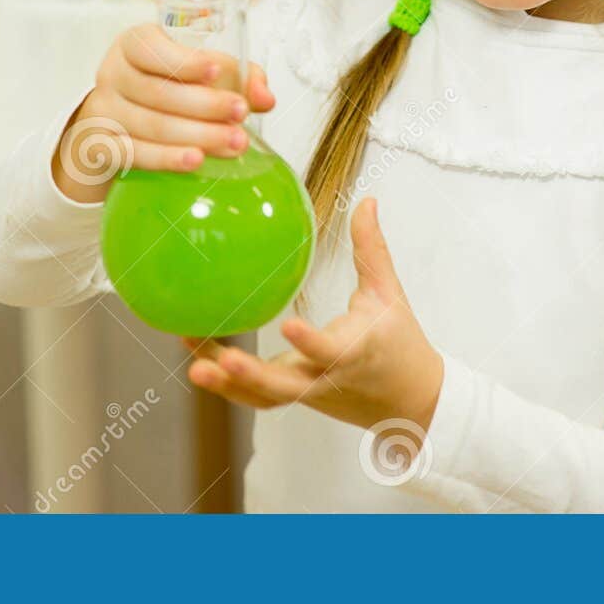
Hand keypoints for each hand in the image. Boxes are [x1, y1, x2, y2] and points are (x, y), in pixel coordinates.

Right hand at [52, 23, 274, 202]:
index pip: (151, 47)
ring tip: (235, 143)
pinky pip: (135, 154)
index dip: (184, 60)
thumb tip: (265, 97)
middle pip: (158, 91)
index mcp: (134, 44)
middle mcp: (113, 73)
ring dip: (197, 135)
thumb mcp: (194, 71)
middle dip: (205, 105)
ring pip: (151, 125)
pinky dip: (167, 158)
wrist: (112, 124)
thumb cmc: (162, 87)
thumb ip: (236, 76)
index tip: (217, 71)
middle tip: (242, 114)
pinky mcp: (101, 146)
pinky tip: (195, 160)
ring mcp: (103, 111)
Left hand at [181, 197, 443, 434]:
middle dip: (248, 376)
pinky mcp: (295, 398)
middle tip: (215, 360)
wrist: (412, 402)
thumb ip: (371, 249)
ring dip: (226, 382)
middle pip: (284, 388)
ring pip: (263, 397)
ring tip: (191, 356)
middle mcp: (327, 379)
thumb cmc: (401, 345)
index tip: (289, 325)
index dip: (309, 342)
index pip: (329, 351)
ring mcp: (308, 394)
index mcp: (354, 352)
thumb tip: (365, 201)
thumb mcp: (390, 294)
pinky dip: (228, 383)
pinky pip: (257, 397)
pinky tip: (198, 358)